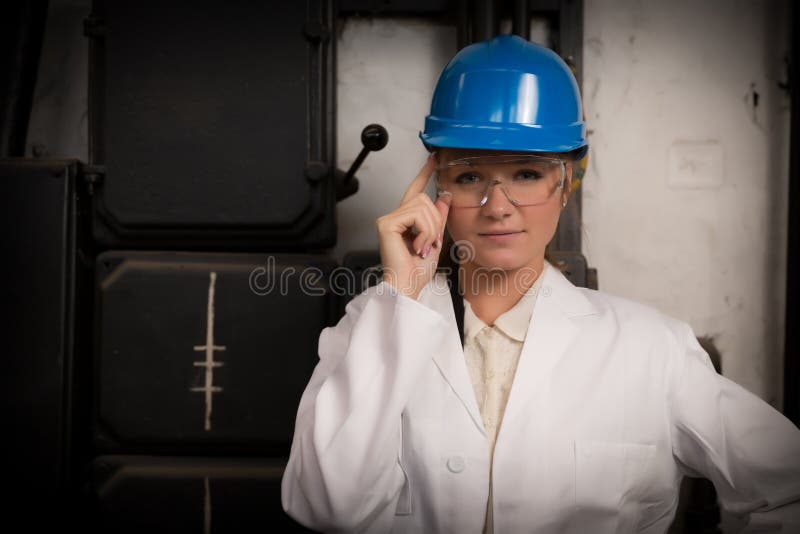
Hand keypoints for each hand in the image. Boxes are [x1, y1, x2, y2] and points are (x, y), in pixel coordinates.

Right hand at [376, 154, 450, 299]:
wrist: (408, 286)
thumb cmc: (417, 271)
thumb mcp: (435, 239)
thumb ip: (438, 217)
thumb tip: (444, 197)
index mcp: (405, 219)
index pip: (415, 190)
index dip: (424, 173)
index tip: (433, 159)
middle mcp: (394, 216)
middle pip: (425, 199)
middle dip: (436, 221)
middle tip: (430, 244)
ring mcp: (388, 219)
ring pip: (423, 207)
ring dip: (431, 230)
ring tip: (423, 247)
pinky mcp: (386, 224)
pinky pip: (416, 216)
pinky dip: (424, 232)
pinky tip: (416, 247)